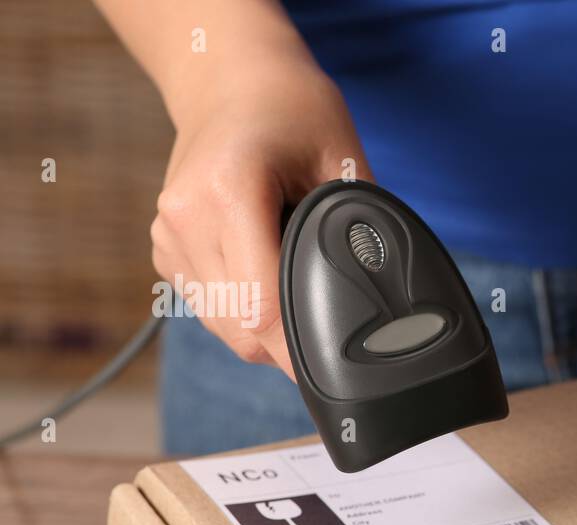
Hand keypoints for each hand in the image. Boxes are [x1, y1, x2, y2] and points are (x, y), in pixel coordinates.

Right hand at [150, 63, 372, 376]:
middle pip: (239, 328)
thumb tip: (385, 294)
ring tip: (297, 283)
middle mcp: (186, 217)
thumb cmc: (293, 110)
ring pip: (222, 327)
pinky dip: (242, 311)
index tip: (336, 366)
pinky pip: (208, 309)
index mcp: (229, 191)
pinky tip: (267, 274)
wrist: (229, 79)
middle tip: (329, 329)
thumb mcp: (343, 159)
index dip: (301, 347)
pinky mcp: (164, 249)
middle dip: (287, 345)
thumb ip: (360, 229)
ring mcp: (168, 235)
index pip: (261, 305)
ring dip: (263, 330)